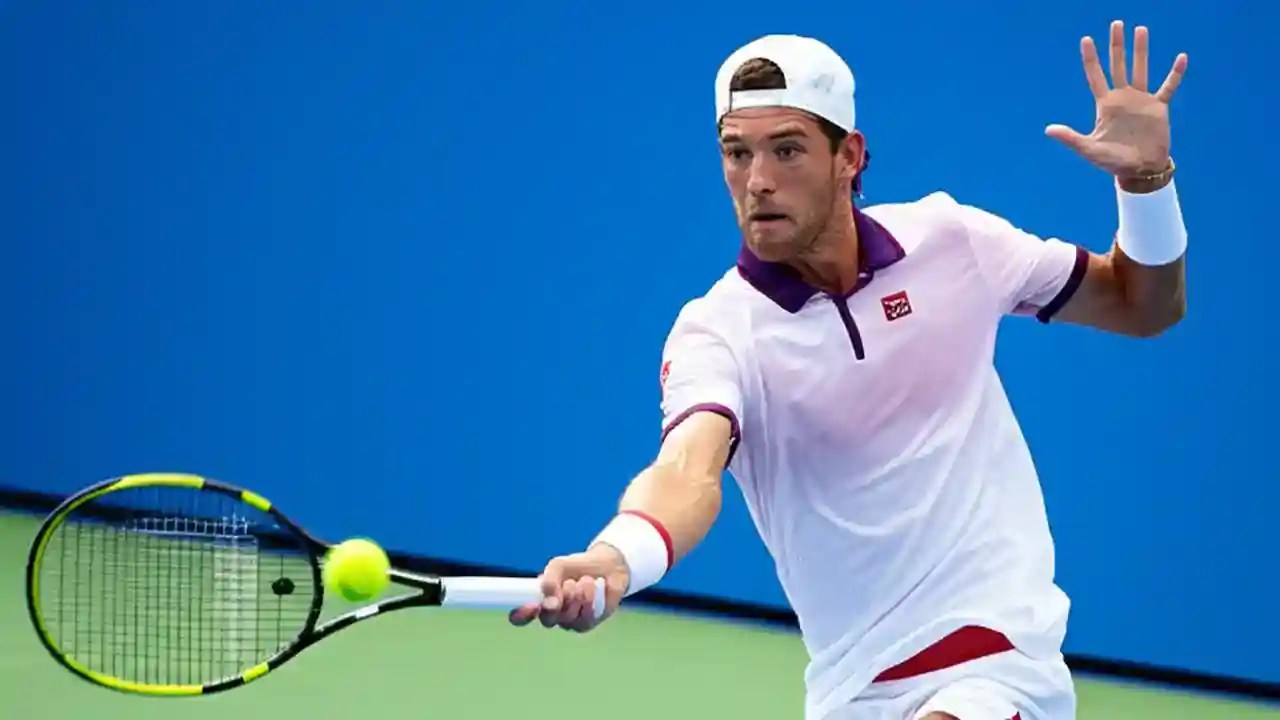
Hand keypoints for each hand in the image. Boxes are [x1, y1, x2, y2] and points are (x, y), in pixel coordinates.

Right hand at [508, 543, 629, 631]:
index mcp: (539, 601)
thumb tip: (548, 601)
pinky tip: (595, 587)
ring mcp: (570, 622)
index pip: (521, 617)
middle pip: (547, 620)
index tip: (532, 605)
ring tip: (585, 580)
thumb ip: (549, 581)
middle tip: (569, 583)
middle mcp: (553, 615)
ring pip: (568, 619)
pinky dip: (591, 599)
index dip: (522, 615)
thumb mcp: (558, 566)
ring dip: (578, 596)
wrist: (606, 566)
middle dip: (558, 602)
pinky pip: (586, 618)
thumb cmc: (578, 567)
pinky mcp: (588, 623)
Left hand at [1046, 20, 1187, 180]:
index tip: (1086, 39)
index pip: (1095, 76)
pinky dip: (1175, 74)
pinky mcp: (1158, 108)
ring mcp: (1141, 101)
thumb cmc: (1112, 162)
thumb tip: (1048, 130)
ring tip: (1141, 29)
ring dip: (1141, 50)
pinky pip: (1168, 87)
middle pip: (1118, 65)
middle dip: (1116, 45)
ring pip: (1141, 69)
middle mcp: (1122, 98)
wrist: (1139, 169)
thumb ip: (1071, 139)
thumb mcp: (1089, 150)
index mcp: (1105, 105)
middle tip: (1116, 24)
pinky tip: (1181, 57)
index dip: (1091, 59)